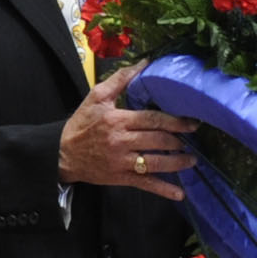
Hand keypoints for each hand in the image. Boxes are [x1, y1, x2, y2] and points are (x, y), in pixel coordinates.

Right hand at [57, 64, 199, 198]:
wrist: (63, 153)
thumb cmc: (82, 123)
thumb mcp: (97, 96)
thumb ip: (121, 79)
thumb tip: (144, 63)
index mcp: (118, 120)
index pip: (152, 120)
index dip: (175, 121)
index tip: (191, 122)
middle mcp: (121, 142)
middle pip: (157, 140)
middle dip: (179, 140)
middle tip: (193, 138)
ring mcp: (122, 162)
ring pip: (155, 163)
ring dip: (177, 163)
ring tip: (191, 160)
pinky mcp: (120, 178)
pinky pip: (145, 184)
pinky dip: (163, 190)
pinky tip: (179, 194)